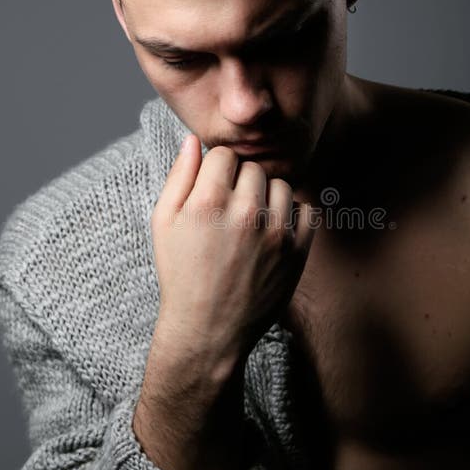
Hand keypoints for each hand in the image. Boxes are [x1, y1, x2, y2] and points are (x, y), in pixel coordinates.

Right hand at [150, 133, 315, 376]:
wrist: (209, 329)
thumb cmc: (182, 275)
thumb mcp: (164, 223)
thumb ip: (179, 176)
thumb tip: (193, 140)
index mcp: (208, 202)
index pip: (224, 155)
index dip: (216, 171)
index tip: (212, 192)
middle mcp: (245, 213)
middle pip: (253, 168)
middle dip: (240, 183)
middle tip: (228, 212)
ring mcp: (276, 232)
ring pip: (280, 185)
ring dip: (266, 197)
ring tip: (249, 223)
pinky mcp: (298, 250)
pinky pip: (306, 209)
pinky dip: (291, 215)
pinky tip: (271, 231)